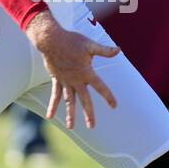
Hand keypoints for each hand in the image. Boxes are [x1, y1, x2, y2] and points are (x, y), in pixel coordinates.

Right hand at [26, 10, 118, 128]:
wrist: (51, 40)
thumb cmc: (72, 41)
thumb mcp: (90, 45)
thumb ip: (104, 50)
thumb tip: (119, 50)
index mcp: (86, 73)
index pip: (100, 87)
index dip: (108, 96)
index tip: (114, 106)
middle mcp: (76, 80)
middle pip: (84, 100)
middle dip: (89, 113)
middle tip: (91, 126)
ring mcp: (65, 82)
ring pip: (68, 101)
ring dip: (70, 114)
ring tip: (71, 127)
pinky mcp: (57, 80)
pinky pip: (55, 95)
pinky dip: (52, 105)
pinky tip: (49, 116)